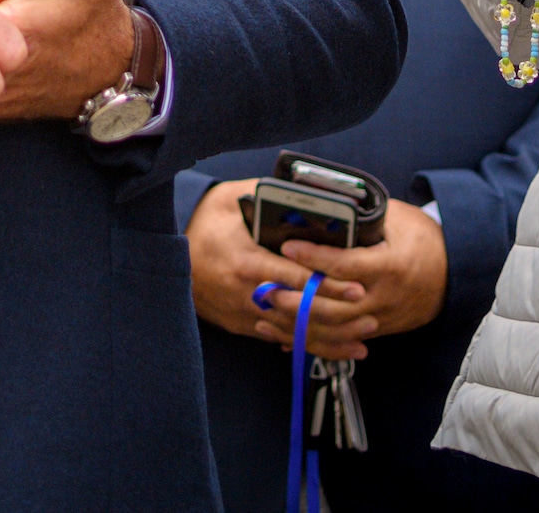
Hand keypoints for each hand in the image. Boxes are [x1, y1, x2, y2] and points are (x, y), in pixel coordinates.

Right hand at [184, 180, 371, 357]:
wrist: (167, 255)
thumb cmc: (203, 223)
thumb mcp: (228, 200)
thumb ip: (264, 194)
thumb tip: (299, 188)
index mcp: (247, 261)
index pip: (296, 278)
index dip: (328, 285)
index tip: (357, 287)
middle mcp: (247, 293)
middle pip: (300, 313)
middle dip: (338, 317)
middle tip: (371, 316)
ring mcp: (244, 314)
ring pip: (293, 334)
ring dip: (329, 339)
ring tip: (363, 341)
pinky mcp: (242, 326)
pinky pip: (280, 340)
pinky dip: (308, 346)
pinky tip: (334, 350)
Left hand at [280, 199, 447, 342]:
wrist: (456, 271)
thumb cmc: (422, 238)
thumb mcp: (395, 219)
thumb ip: (361, 218)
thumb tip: (320, 206)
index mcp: (390, 266)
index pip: (345, 265)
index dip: (313, 257)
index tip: (287, 247)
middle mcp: (384, 297)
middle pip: (334, 306)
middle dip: (296, 299)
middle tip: (265, 287)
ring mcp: (381, 318)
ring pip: (334, 329)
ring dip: (297, 324)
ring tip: (265, 313)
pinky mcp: (378, 330)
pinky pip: (341, 340)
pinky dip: (312, 339)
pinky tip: (284, 336)